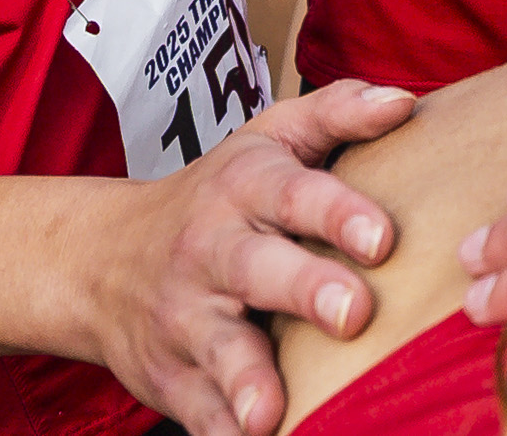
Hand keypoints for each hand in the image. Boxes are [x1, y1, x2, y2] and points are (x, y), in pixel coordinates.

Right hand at [86, 78, 414, 435]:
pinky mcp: (171, 378)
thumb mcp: (269, 137)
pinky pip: (196, 411)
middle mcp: (212, 251)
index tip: (383, 236)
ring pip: (219, 347)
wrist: (102, 259)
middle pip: (258, 268)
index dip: (338, 212)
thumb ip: (337, 112)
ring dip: (246, 380)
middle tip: (354, 313)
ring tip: (269, 413)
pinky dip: (219, 431)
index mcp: (245, 189)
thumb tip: (404, 103)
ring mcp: (187, 318)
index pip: (293, 193)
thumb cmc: (220, 196)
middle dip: (306, 290)